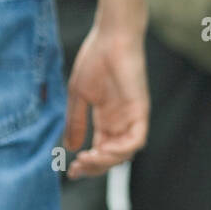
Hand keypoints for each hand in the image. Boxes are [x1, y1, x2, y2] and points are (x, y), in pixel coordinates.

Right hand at [63, 24, 149, 178]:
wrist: (110, 37)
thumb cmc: (95, 59)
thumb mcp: (79, 95)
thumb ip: (75, 121)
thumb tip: (69, 148)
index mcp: (106, 119)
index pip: (99, 151)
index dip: (87, 165)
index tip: (70, 171)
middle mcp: (120, 122)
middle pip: (111, 157)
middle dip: (94, 168)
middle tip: (77, 167)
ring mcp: (131, 117)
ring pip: (124, 154)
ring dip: (106, 162)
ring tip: (88, 159)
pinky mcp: (141, 110)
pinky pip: (136, 140)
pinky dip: (121, 150)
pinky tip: (103, 149)